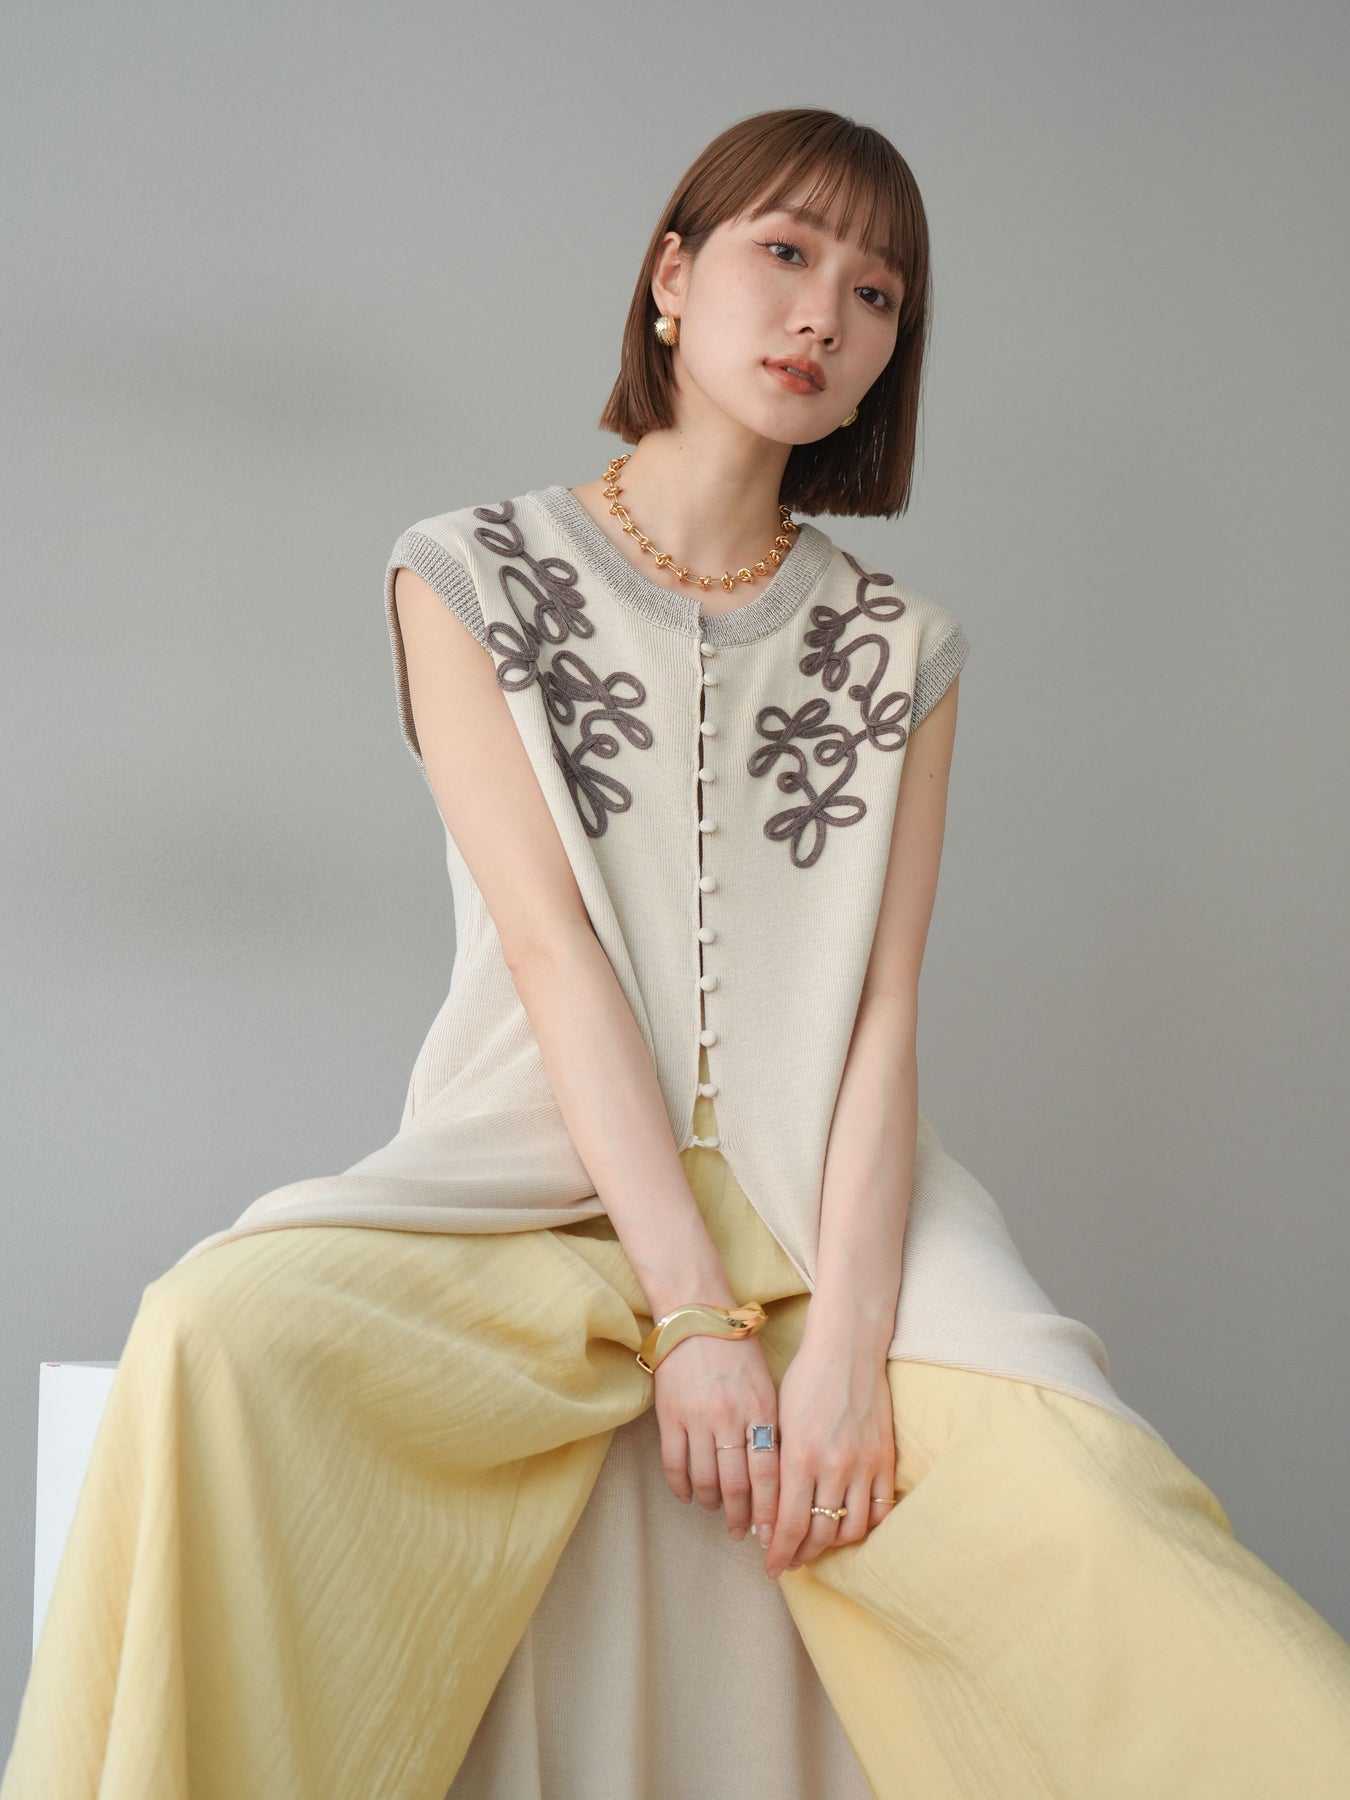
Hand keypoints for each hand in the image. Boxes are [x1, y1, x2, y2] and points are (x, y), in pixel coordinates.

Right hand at [652, 1331, 780, 1544]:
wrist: (697, 1315)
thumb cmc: (739, 1351)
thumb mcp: (768, 1385)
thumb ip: (772, 1427)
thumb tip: (779, 1477)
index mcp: (761, 1409)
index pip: (769, 1474)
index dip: (770, 1511)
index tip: (772, 1534)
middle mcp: (730, 1417)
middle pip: (737, 1484)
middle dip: (741, 1517)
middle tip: (742, 1533)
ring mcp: (697, 1417)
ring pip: (705, 1479)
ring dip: (713, 1503)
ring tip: (718, 1511)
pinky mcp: (669, 1415)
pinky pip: (673, 1464)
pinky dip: (681, 1487)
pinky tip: (688, 1496)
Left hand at [762, 1335, 896, 1578]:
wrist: (848, 1349)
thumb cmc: (806, 1379)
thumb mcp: (779, 1421)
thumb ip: (776, 1468)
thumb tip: (768, 1514)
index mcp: (801, 1457)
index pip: (789, 1525)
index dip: (779, 1553)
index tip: (771, 1568)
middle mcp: (834, 1466)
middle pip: (819, 1534)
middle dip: (801, 1554)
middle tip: (790, 1560)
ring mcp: (864, 1465)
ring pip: (850, 1529)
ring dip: (831, 1545)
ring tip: (816, 1545)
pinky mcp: (886, 1460)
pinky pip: (879, 1511)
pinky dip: (863, 1526)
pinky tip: (847, 1525)